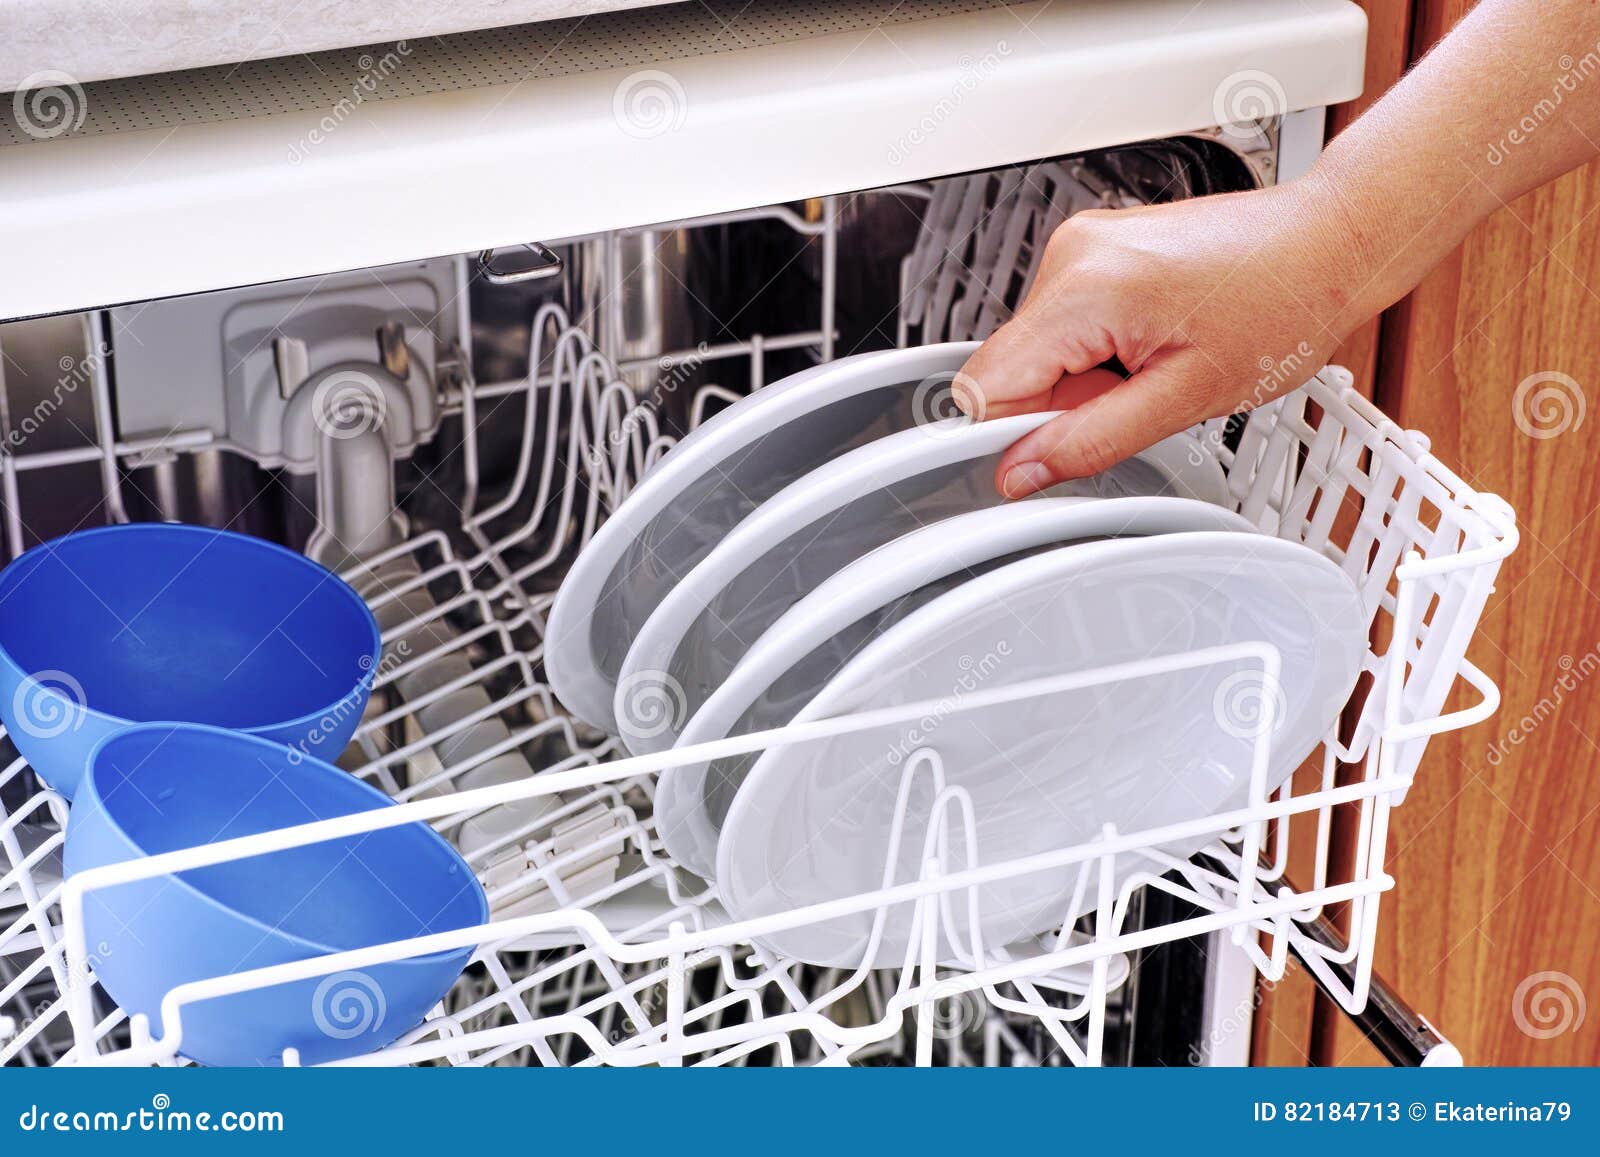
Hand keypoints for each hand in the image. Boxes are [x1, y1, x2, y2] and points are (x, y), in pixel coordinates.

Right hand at [955, 176, 1374, 497]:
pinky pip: (1063, 323)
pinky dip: (1099, 349)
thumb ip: (1090, 442)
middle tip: (1138, 396)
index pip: (985, 385)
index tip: (1053, 453)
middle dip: (1063, 402)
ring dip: (1084, 376)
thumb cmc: (1282, 304)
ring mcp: (1080, 246)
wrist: (1329, 242)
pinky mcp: (1093, 249)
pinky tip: (1154, 340)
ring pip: (1037, 350)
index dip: (1014, 433)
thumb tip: (1020, 472)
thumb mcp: (1186, 398)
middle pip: (1010, 367)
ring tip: (1157, 361)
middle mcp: (1071, 254)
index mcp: (1086, 288)